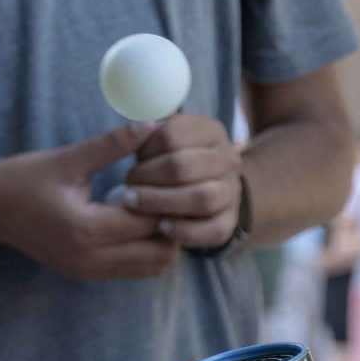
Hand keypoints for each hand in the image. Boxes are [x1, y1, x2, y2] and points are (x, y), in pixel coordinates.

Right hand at [0, 123, 177, 280]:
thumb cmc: (21, 180)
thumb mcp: (67, 159)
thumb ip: (112, 145)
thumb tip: (152, 124)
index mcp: (86, 230)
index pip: (149, 220)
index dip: (166, 197)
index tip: (170, 174)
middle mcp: (90, 259)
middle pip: (160, 252)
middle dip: (170, 222)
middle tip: (167, 192)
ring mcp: (88, 271)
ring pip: (151, 266)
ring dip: (161, 238)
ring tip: (152, 205)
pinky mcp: (86, 274)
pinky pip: (133, 268)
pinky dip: (145, 247)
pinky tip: (136, 218)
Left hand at [117, 114, 244, 250]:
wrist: (211, 187)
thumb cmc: (174, 159)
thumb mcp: (165, 138)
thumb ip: (150, 133)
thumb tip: (134, 129)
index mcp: (210, 131)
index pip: (172, 135)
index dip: (145, 149)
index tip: (133, 158)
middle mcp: (227, 159)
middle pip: (184, 166)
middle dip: (148, 177)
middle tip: (128, 184)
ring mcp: (231, 191)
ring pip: (202, 198)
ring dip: (162, 202)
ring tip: (135, 204)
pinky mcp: (229, 221)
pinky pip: (212, 230)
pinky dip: (184, 230)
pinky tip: (161, 227)